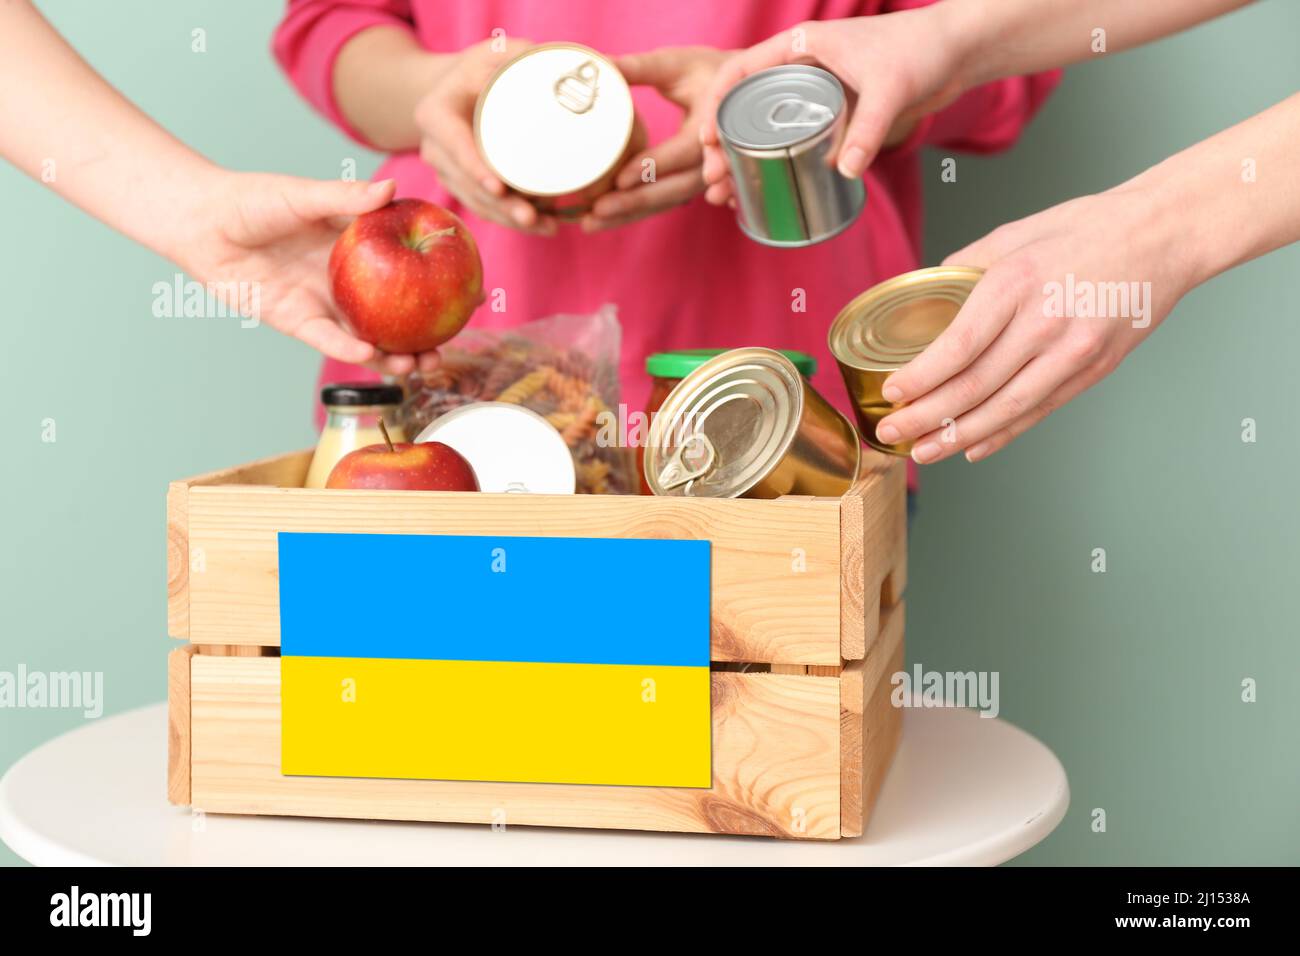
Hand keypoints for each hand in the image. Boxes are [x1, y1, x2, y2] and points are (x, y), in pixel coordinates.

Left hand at [179, 172, 435, 375]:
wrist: (201, 222)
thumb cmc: (251, 201)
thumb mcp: (301, 195)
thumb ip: (344, 197)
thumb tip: (391, 188)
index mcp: (359, 247)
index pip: (411, 266)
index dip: (442, 280)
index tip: (474, 291)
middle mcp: (349, 280)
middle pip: (398, 312)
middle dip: (426, 333)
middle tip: (452, 343)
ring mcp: (325, 303)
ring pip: (370, 335)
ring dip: (395, 353)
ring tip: (419, 363)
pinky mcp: (296, 321)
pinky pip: (328, 338)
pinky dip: (349, 346)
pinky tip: (369, 352)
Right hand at [413, 39, 556, 234]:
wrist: (456, 89)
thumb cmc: (479, 69)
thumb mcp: (493, 53)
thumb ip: (518, 55)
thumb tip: (556, 67)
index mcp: (436, 115)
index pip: (455, 145)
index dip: (475, 168)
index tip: (499, 188)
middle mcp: (435, 149)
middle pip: (468, 184)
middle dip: (500, 206)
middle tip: (532, 218)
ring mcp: (447, 171)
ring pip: (477, 202)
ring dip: (509, 219)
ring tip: (547, 226)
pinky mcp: (462, 186)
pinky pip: (484, 207)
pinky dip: (510, 219)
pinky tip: (541, 225)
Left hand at [581, 46, 729, 231]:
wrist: (739, 90)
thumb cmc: (706, 71)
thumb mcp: (677, 63)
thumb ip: (642, 67)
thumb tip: (602, 63)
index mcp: (715, 125)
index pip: (683, 153)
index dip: (652, 166)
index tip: (620, 179)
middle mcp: (714, 158)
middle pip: (675, 188)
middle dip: (635, 202)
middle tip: (597, 210)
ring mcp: (705, 176)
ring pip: (667, 202)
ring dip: (630, 215)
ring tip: (590, 223)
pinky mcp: (692, 183)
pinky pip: (664, 202)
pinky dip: (634, 213)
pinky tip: (602, 220)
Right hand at [700, 10, 966, 204]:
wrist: (956, 50)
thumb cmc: (921, 49)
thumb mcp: (890, 89)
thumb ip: (868, 130)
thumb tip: (846, 172)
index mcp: (802, 45)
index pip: (742, 70)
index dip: (717, 104)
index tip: (706, 138)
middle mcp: (802, 68)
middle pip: (747, 107)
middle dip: (724, 144)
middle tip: (714, 178)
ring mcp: (816, 93)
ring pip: (767, 128)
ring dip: (744, 160)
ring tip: (727, 194)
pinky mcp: (834, 115)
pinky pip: (795, 141)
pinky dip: (778, 164)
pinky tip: (764, 189)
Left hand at [873, 182, 1194, 463]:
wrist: (1165, 235)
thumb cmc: (1087, 228)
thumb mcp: (1015, 233)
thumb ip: (964, 265)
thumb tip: (922, 291)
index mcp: (1017, 283)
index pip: (957, 346)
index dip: (920, 378)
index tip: (892, 392)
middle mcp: (1045, 323)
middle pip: (974, 386)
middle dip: (926, 417)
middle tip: (891, 431)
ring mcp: (1074, 352)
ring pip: (1005, 408)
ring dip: (958, 436)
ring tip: (923, 451)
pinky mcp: (1094, 370)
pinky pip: (1039, 410)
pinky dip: (1002, 433)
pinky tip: (972, 447)